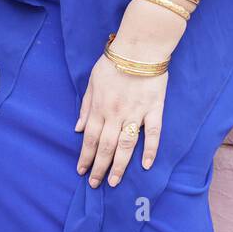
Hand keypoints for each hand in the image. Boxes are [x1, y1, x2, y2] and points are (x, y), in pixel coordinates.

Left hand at [75, 53, 166, 187]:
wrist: (140, 48)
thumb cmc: (114, 62)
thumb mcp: (93, 81)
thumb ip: (86, 106)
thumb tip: (78, 129)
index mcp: (100, 107)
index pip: (90, 138)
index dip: (85, 156)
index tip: (81, 171)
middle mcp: (116, 114)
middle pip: (106, 146)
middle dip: (99, 167)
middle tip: (95, 184)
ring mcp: (136, 113)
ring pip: (126, 145)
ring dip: (119, 165)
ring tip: (114, 182)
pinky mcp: (154, 109)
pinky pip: (153, 133)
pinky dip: (150, 150)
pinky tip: (146, 165)